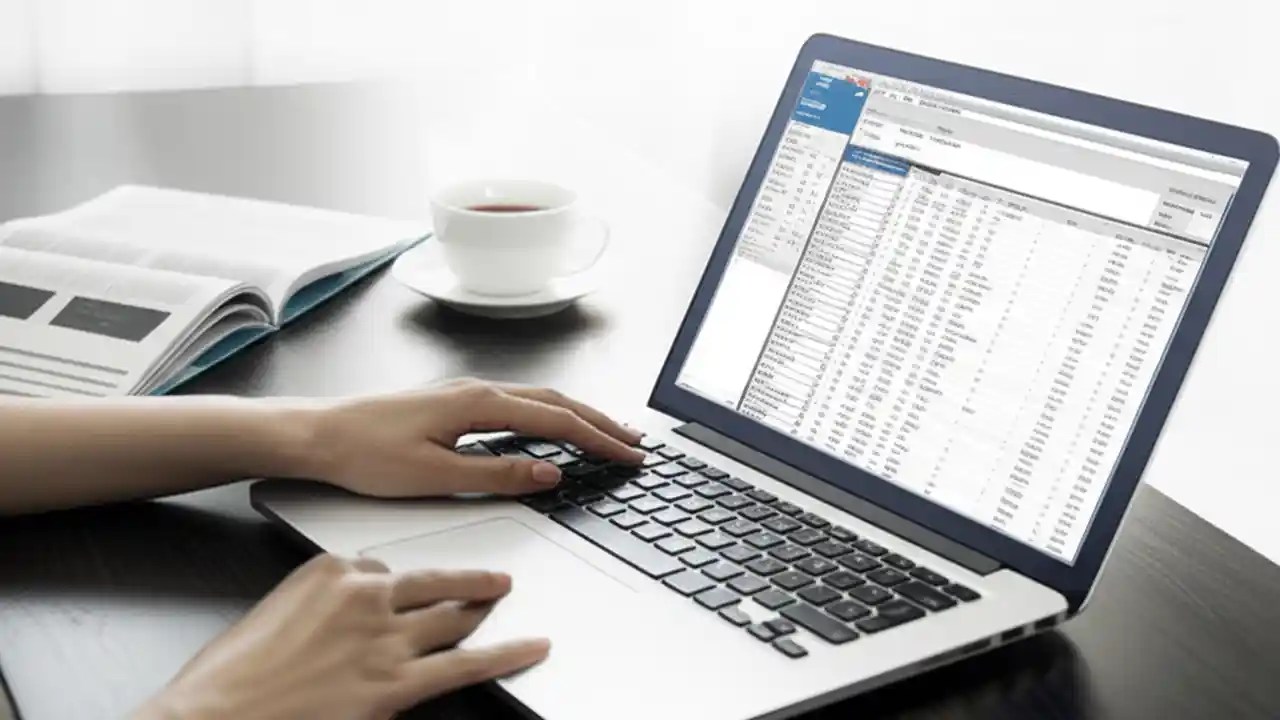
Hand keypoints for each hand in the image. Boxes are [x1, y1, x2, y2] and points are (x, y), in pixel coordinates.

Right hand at [135, 554, 546, 719]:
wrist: (214, 716)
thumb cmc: (230, 676)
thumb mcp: (275, 615)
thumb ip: (320, 606)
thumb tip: (347, 617)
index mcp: (329, 570)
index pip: (384, 568)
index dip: (400, 585)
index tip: (413, 588)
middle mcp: (364, 595)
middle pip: (429, 584)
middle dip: (464, 581)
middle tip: (490, 579)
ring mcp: (384, 639)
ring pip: (451, 617)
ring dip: (481, 609)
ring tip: (503, 600)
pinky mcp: (396, 684)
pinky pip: (466, 664)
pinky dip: (506, 653)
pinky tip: (530, 646)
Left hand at [299, 378, 643, 497]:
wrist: (317, 434)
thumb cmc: (365, 454)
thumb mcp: (436, 476)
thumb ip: (498, 475)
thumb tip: (550, 475)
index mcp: (479, 404)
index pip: (557, 421)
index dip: (598, 439)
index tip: (628, 456)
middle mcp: (478, 391)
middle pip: (556, 402)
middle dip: (600, 422)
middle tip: (635, 442)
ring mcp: (466, 395)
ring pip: (539, 400)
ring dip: (578, 415)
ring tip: (607, 433)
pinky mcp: (454, 405)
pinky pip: (518, 405)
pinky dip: (549, 416)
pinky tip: (552, 429)